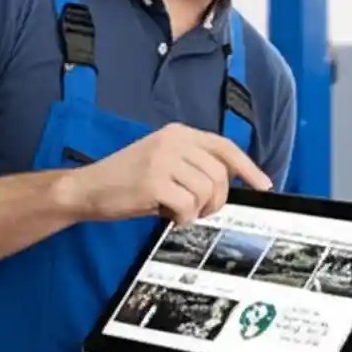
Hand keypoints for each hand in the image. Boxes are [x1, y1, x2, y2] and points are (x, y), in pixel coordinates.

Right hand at [58, 123, 272, 224]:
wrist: (88, 188)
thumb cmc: (126, 180)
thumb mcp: (162, 160)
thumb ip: (192, 164)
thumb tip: (227, 183)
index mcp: (178, 133)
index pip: (224, 147)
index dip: (248, 167)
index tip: (263, 185)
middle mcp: (173, 141)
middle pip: (220, 174)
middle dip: (216, 200)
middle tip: (199, 210)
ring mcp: (163, 159)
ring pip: (207, 191)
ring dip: (197, 210)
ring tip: (176, 210)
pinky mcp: (154, 181)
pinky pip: (188, 206)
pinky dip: (182, 218)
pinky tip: (166, 215)